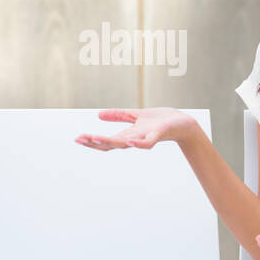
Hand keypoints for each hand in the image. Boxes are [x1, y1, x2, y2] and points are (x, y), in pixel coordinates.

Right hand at [75, 108, 199, 150]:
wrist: (182, 124)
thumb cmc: (160, 121)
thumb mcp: (135, 116)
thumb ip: (119, 115)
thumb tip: (98, 115)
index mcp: (127, 135)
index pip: (106, 141)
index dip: (91, 140)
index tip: (77, 138)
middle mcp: (133, 139)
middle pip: (110, 144)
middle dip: (94, 142)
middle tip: (79, 139)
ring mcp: (144, 139)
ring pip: (124, 143)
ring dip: (109, 141)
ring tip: (94, 137)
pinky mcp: (156, 136)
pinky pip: (146, 143)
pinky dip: (138, 144)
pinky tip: (128, 141)